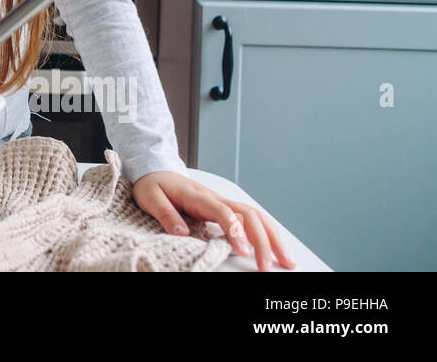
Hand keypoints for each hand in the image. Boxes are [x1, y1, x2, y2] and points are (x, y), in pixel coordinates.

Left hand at [132, 170, 296, 270]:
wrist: (155, 169)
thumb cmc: (153, 184)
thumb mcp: (150, 197)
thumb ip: (165, 214)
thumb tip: (180, 231)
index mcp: (198, 196)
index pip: (223, 212)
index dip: (236, 231)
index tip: (243, 251)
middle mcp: (215, 198)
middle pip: (249, 215)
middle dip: (264, 241)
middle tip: (269, 266)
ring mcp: (222, 203)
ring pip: (255, 217)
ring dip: (272, 238)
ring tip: (285, 260)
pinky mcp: (224, 209)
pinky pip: (250, 219)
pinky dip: (266, 233)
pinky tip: (274, 249)